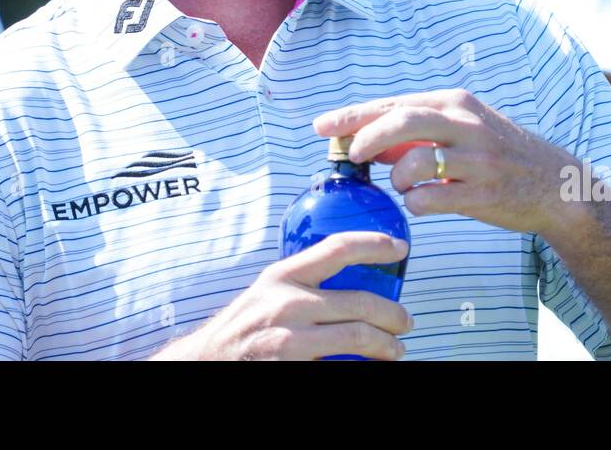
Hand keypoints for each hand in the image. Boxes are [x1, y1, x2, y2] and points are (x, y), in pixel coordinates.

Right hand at [153, 231, 413, 360]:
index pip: (337, 248)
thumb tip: (350, 282)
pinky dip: (361, 366)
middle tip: (405, 322)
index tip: (400, 246)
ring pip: (357, 336)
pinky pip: (339, 365)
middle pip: (359, 302)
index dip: (374, 244)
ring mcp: (288, 340)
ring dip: (386, 345)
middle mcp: (286, 304)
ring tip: (396, 350)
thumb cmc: (241, 330)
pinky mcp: (291, 367)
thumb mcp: (267, 295)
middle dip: (393, 314)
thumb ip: (301, 285)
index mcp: (282, 277)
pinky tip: (370, 367)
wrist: (205, 364)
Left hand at [313, 89, 568, 235]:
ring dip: (397, 178)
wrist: (554, 183)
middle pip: (402, 121)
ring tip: (403, 185)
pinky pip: (433, 198)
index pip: (394, 103)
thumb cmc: (497, 153)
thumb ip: (417, 130)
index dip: (353, 115)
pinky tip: (422, 202)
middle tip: (352, 156)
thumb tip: (366, 139)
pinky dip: (416, 202)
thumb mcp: (462, 126)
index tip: (322, 126)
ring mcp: (477, 159)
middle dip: (366, 138)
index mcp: (454, 103)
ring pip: (415, 162)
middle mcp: (465, 124)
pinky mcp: (484, 193)